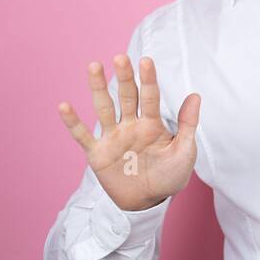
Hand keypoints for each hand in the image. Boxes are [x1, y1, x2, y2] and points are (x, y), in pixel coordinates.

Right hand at [57, 55, 200, 211]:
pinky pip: (82, 136)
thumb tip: (195, 95)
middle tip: (120, 57)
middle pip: (126, 97)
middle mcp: (131, 126)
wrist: (150, 202)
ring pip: (104, 108)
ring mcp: (113, 138)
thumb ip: (187, 124)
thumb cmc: (171, 176)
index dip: (148, 79)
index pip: (150, 97)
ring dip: (98, 88)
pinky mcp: (97, 154)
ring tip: (94, 66)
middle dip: (124, 78)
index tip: (146, 60)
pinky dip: (73, 122)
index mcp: (153, 124)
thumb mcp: (185, 151)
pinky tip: (64, 105)